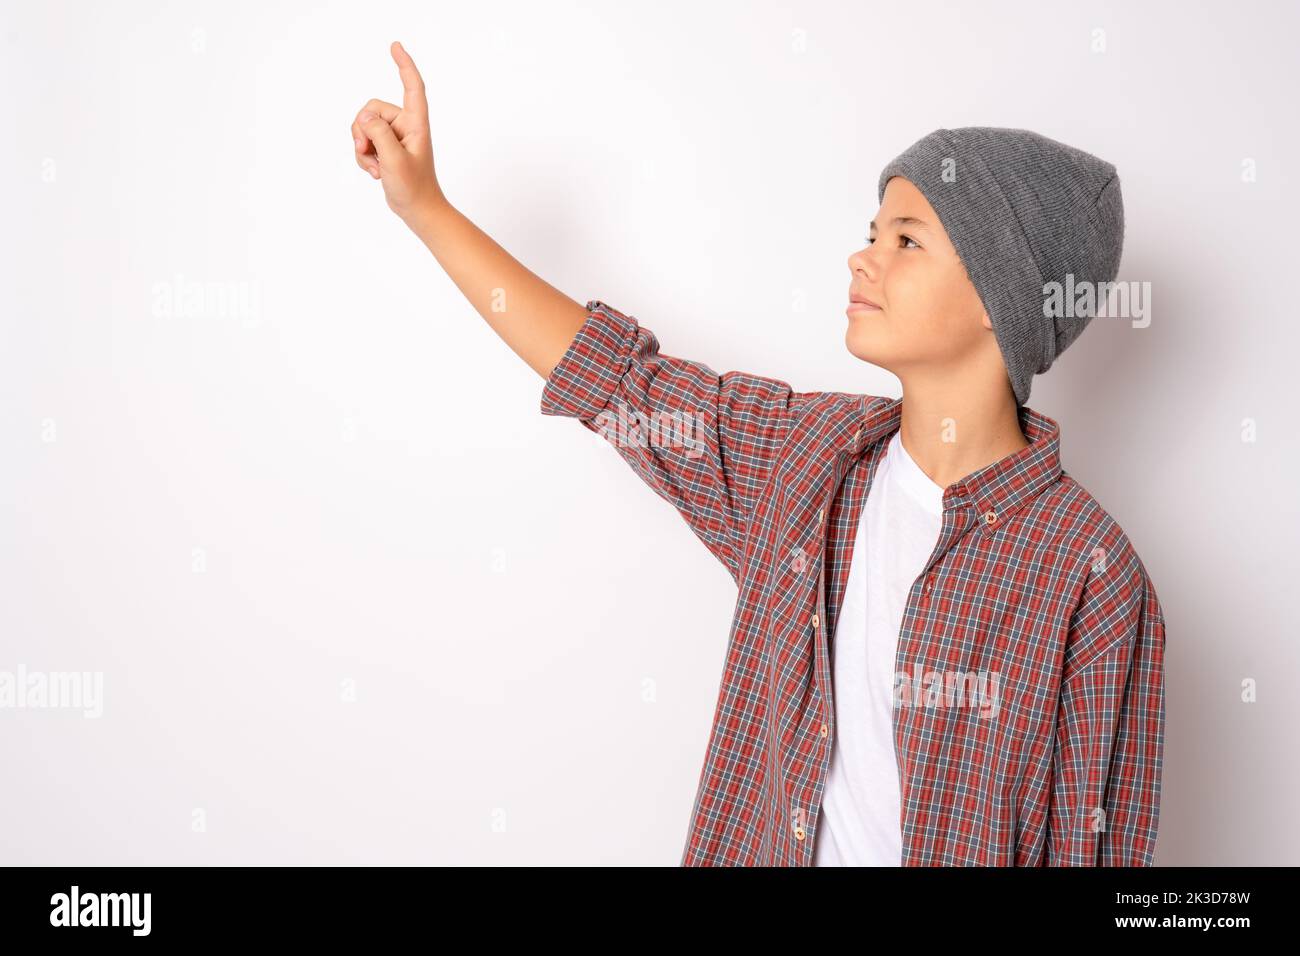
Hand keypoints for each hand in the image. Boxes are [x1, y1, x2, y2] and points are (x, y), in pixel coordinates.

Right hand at [351, 41, 446, 223]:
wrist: (417, 210)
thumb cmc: (414, 188)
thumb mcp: (395, 160)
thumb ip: (379, 134)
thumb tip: (364, 117)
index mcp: (416, 124)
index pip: (412, 87)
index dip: (404, 65)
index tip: (395, 46)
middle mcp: (405, 125)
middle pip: (372, 109)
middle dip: (362, 131)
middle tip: (367, 153)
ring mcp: (394, 136)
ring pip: (363, 127)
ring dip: (362, 148)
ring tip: (375, 168)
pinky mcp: (385, 148)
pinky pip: (363, 142)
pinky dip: (364, 157)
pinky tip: (375, 173)